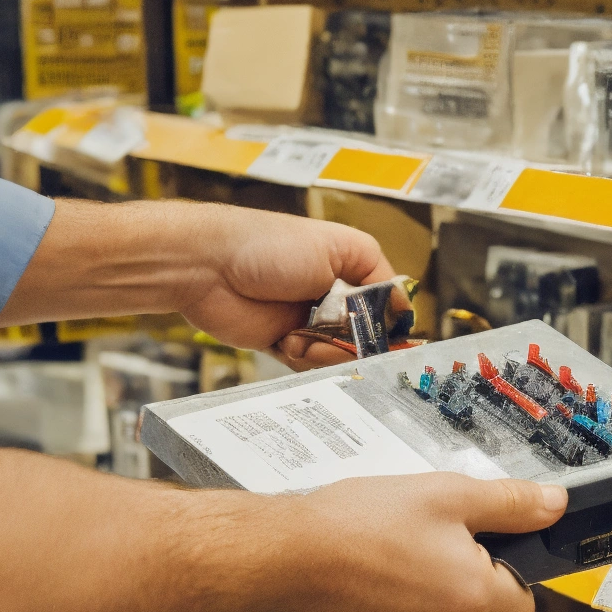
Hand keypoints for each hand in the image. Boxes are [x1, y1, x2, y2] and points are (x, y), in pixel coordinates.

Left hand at [172, 205, 395, 368]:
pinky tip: (287, 343)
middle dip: (356, 343)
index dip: (388, 324)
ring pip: (338, 355)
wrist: (207, 267)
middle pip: (364, 336)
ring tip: (302, 336)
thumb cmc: (268, 244)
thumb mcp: (341, 248)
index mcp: (349, 268)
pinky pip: (308, 367)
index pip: (385, 305)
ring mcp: (307, 322)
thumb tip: (404, 309)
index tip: (387, 338)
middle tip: (340, 337)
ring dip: (326, 352)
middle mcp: (331, 296)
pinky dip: (304, 362)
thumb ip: (378, 279)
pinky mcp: (282, 344)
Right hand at [266, 474, 567, 611]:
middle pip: (472, 608)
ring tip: (384, 543)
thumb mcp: (446, 494)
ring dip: (418, 584)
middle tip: (427, 531)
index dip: (514, 575)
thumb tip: (554, 506)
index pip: (522, 608)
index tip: (494, 548)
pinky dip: (382, 599)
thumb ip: (508, 503)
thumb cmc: (360, 523)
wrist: (285, 555)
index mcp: (470, 594)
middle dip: (458, 573)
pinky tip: (360, 567)